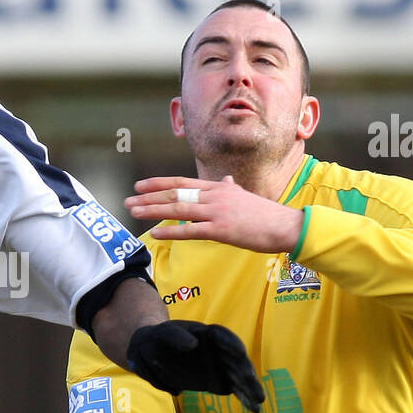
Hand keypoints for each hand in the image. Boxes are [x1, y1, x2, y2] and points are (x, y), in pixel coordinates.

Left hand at [125, 176, 303, 252]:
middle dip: (148, 197)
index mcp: (218, 188)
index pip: (182, 183)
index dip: (158, 184)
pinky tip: (156, 232)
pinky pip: (191, 230)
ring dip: (153, 210)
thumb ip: (230, 189)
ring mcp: (217, 212)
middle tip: (128, 200)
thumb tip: (226, 181)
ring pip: (178, 209)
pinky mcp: (222, 230)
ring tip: (134, 212)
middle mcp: (215, 196)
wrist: (285, 226)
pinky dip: (171, 230)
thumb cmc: (265, 215)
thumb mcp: (244, 196)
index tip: (140, 185)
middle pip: (175, 194)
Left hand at [127, 320, 265, 412]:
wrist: (152, 354)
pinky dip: (245, 399)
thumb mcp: (162, 333)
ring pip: (240, 377)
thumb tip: (193, 345)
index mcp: (208, 333)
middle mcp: (220, 349)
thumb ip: (175, 337)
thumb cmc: (157, 340)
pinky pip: (235, 391)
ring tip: (259, 400)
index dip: (231, 343)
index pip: (223, 336)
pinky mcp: (219, 383)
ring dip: (250, 388)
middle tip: (250, 380)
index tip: (239, 351)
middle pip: (236, 359)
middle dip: (245, 369)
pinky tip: (255, 409)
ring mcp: (222, 367)